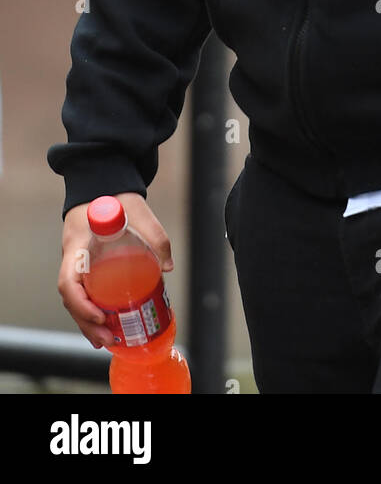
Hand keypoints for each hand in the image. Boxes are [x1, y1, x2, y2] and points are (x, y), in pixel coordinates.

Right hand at [57, 192, 173, 349]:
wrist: (103, 184)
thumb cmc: (116, 197)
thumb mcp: (138, 211)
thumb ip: (155, 236)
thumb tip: (166, 268)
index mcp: (77, 245)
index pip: (68, 281)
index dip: (81, 303)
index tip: (100, 315)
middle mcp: (72, 258)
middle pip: (71, 299)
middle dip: (87, 323)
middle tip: (108, 338)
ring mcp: (77, 263)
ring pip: (76, 300)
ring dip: (89, 323)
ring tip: (108, 341)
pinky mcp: (85, 266)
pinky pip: (84, 292)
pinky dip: (92, 311)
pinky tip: (106, 325)